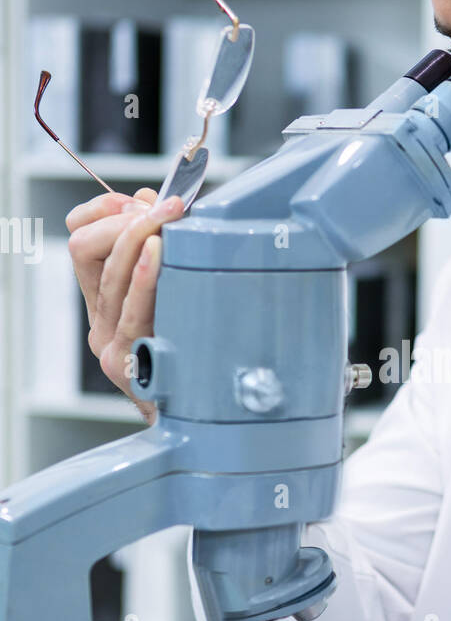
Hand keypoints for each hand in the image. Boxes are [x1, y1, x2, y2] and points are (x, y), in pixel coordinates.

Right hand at [66, 188, 184, 420]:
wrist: (200, 420)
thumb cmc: (195, 355)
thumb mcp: (176, 296)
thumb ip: (162, 250)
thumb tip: (152, 202)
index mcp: (104, 299)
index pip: (80, 239)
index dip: (101, 211)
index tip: (135, 200)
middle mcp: (99, 318)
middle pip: (86, 249)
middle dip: (122, 219)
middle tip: (162, 207)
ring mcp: (109, 342)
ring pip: (109, 274)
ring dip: (139, 236)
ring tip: (168, 216)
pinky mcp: (127, 362)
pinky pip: (132, 310)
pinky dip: (145, 276)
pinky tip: (159, 252)